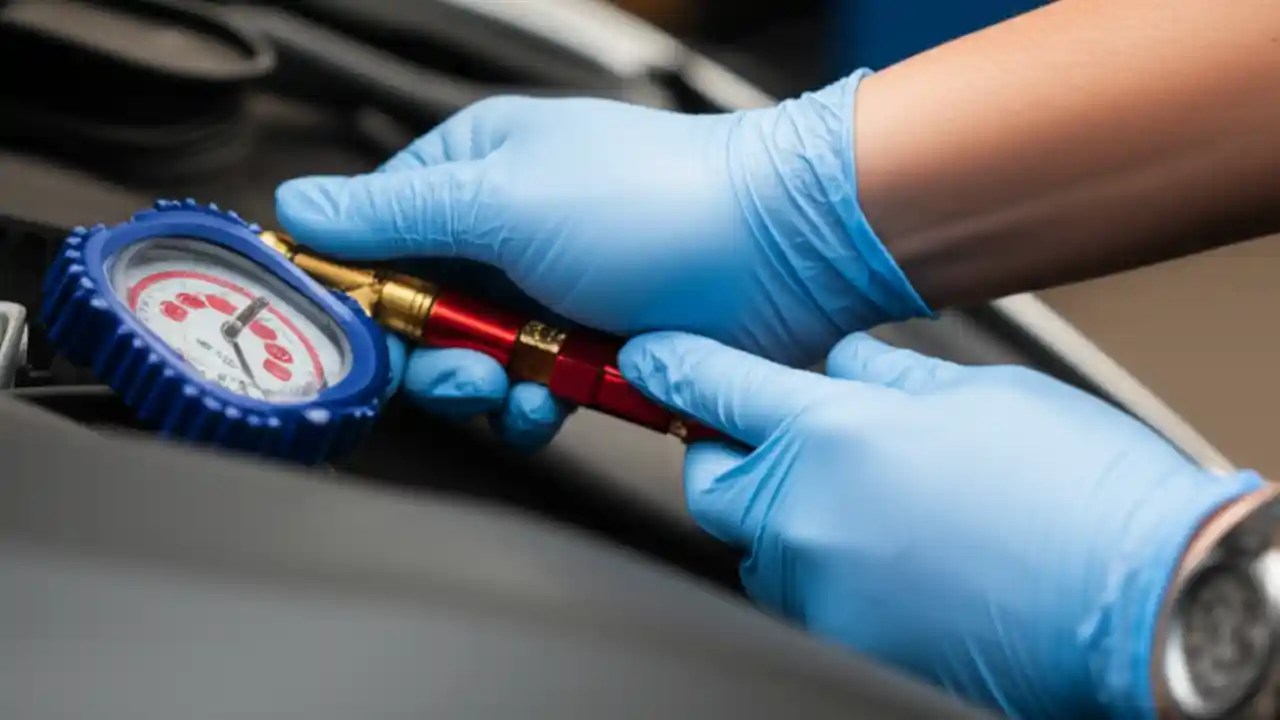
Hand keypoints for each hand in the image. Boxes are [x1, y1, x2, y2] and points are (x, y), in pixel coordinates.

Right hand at [275, 71, 928, 448]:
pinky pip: (534, 392)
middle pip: (420, 315)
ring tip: (522, 387)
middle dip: (433, 355)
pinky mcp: (592, 345)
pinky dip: (538, 407)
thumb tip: (300, 207)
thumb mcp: (503, 199)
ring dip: (488, 387)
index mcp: (473, 174)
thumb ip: (394, 214)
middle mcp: (507, 232)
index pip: (375, 237)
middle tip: (466, 369)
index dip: (359, 293)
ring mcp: (551, 292)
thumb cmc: (654, 202)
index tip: (361, 333)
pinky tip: (558, 401)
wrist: (781, 254)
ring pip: (476, 362)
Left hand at [616, 331, 1261, 719]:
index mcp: (835, 433)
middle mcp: (807, 515)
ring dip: (782, 518)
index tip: (649, 360)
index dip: (673, 368)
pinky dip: (824, 570)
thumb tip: (845, 362)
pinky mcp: (843, 638)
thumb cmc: (1074, 492)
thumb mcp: (978, 395)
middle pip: (711, 482)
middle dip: (727, 454)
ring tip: (864, 505)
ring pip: (755, 546)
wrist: (1139, 600)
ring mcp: (820, 588)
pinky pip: (801, 595)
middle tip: (778, 440)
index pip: (715, 388)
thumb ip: (887, 378)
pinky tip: (889, 557)